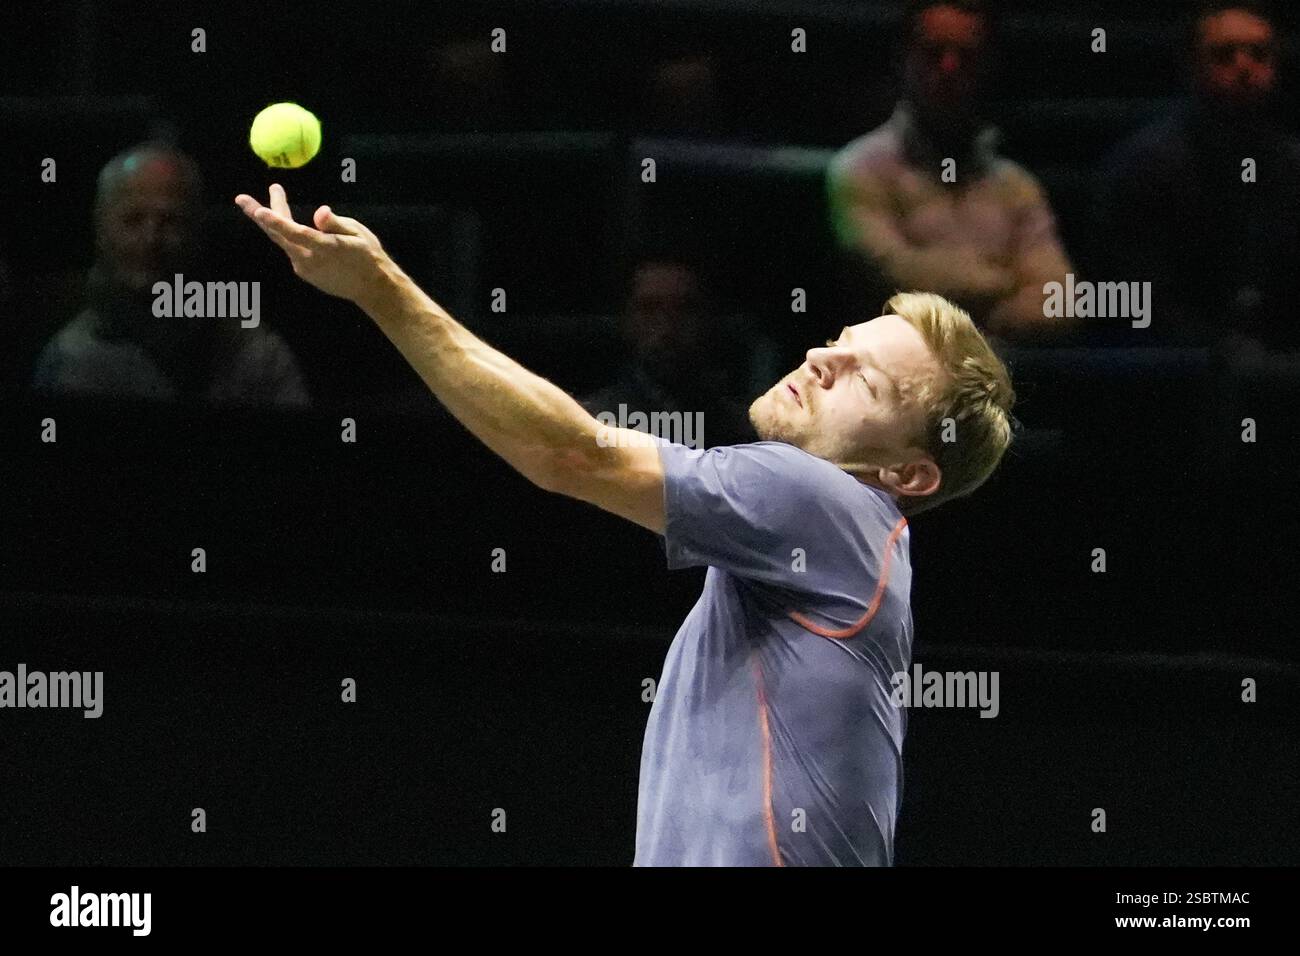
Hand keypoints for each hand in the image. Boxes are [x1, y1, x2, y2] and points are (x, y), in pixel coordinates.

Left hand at [235, 184, 391, 305]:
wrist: (371, 288)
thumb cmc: (368, 256)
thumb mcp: (358, 234)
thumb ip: (336, 223)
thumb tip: (320, 212)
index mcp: (325, 248)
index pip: (296, 233)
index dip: (277, 222)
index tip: (259, 211)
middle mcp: (310, 260)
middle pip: (279, 236)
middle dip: (259, 215)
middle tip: (240, 198)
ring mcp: (304, 269)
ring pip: (284, 241)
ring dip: (275, 222)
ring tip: (271, 199)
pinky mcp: (304, 273)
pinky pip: (293, 250)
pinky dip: (289, 236)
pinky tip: (293, 226)